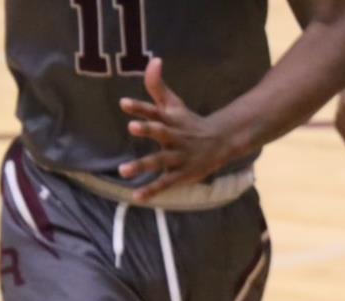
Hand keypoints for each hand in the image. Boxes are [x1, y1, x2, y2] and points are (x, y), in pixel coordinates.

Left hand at [119, 57, 253, 202]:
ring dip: (143, 165)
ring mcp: (179, 156)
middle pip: (161, 132)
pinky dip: (152, 191)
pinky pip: (165, 183)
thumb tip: (153, 60)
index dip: (140, 107)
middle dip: (148, 129)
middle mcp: (175, 136)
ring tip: (123, 170)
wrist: (221, 143)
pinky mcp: (182, 174)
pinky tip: (137, 196)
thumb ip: (158, 85)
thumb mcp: (174, 104)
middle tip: (132, 127)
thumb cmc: (188, 122)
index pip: (154, 110)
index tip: (123, 103)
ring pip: (160, 161)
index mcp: (171, 119)